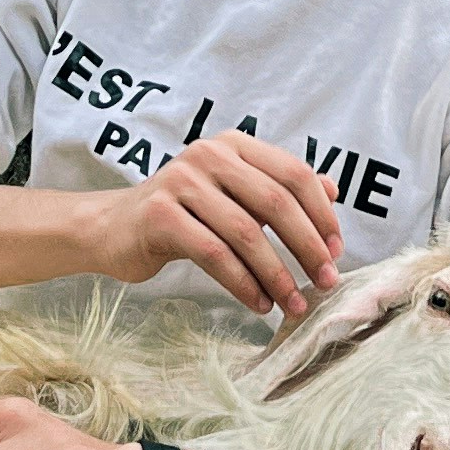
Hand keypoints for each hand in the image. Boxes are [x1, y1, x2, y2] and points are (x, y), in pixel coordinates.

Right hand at [81, 130, 343, 318]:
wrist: (113, 227)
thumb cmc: (183, 215)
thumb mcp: (234, 196)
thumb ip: (278, 189)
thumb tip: (334, 190)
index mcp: (233, 145)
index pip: (294, 173)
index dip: (322, 214)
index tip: (336, 252)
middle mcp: (209, 154)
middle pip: (276, 201)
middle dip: (307, 247)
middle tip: (326, 282)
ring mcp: (182, 181)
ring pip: (247, 233)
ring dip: (277, 275)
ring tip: (294, 304)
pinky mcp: (161, 215)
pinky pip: (215, 254)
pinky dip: (243, 284)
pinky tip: (259, 304)